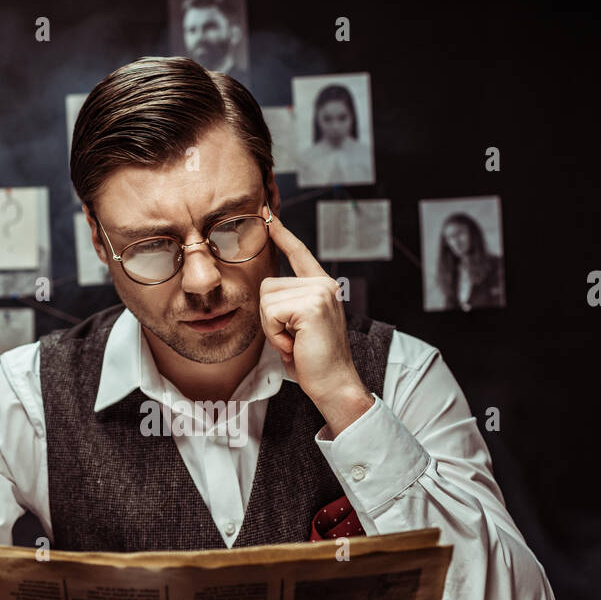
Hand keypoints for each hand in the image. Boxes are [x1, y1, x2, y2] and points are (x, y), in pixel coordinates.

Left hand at [259, 212, 373, 434]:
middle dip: (270, 319)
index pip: (299, 254)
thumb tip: (267, 295)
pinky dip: (276, 334)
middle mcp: (323, 284)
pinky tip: (295, 344)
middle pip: (268, 286)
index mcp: (322, 287)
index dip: (282, 235)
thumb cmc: (313, 361)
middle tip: (292, 339)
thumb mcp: (298, 327)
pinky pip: (271, 313)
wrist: (334, 384)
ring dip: (272, 328)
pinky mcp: (311, 305)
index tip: (268, 215)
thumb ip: (288, 306)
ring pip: (267, 299)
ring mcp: (319, 292)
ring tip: (295, 342)